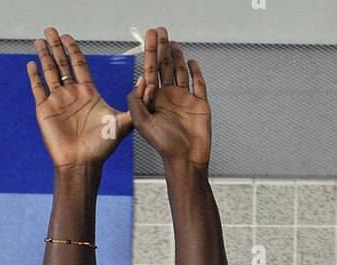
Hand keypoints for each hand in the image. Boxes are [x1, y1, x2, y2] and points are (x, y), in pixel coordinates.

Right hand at [27, 27, 132, 168]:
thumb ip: (136, 103)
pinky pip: (38, 89)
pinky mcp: (45, 111)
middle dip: (57, 46)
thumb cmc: (102, 148)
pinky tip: (31, 64)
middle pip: (62, 64)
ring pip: (49, 72)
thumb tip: (149, 82)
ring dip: (44, 55)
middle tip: (51, 29)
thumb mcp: (123, 123)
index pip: (79, 65)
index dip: (73, 50)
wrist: (82, 164)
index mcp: (88, 93)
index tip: (68, 37)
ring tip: (40, 40)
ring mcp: (58, 102)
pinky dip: (34, 76)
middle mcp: (72, 95)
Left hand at [127, 27, 210, 168]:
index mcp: (155, 101)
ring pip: (180, 72)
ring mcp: (185, 100)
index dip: (150, 52)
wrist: (187, 160)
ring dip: (177, 57)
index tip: (150, 37)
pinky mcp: (200, 104)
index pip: (151, 71)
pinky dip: (195, 72)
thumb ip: (135, 102)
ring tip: (173, 42)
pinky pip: (198, 84)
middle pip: (165, 67)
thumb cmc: (164, 146)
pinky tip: (191, 62)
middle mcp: (169, 98)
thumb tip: (139, 80)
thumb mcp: (142, 124)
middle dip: (162, 49)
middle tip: (161, 31)